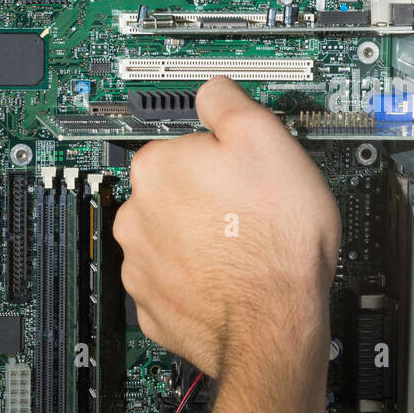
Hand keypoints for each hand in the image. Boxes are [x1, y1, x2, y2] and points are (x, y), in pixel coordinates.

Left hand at [113, 76, 340, 412]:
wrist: (274, 323)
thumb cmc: (276, 240)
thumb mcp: (268, 139)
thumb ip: (229, 103)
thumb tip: (213, 90)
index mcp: (157, 168)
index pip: (182, 142)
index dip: (218, 153)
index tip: (241, 166)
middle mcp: (137, 216)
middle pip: (173, 190)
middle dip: (205, 195)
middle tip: (249, 206)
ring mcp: (141, 267)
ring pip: (171, 236)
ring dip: (199, 237)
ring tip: (243, 245)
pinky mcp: (154, 308)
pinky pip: (174, 281)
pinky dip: (197, 278)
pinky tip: (229, 276)